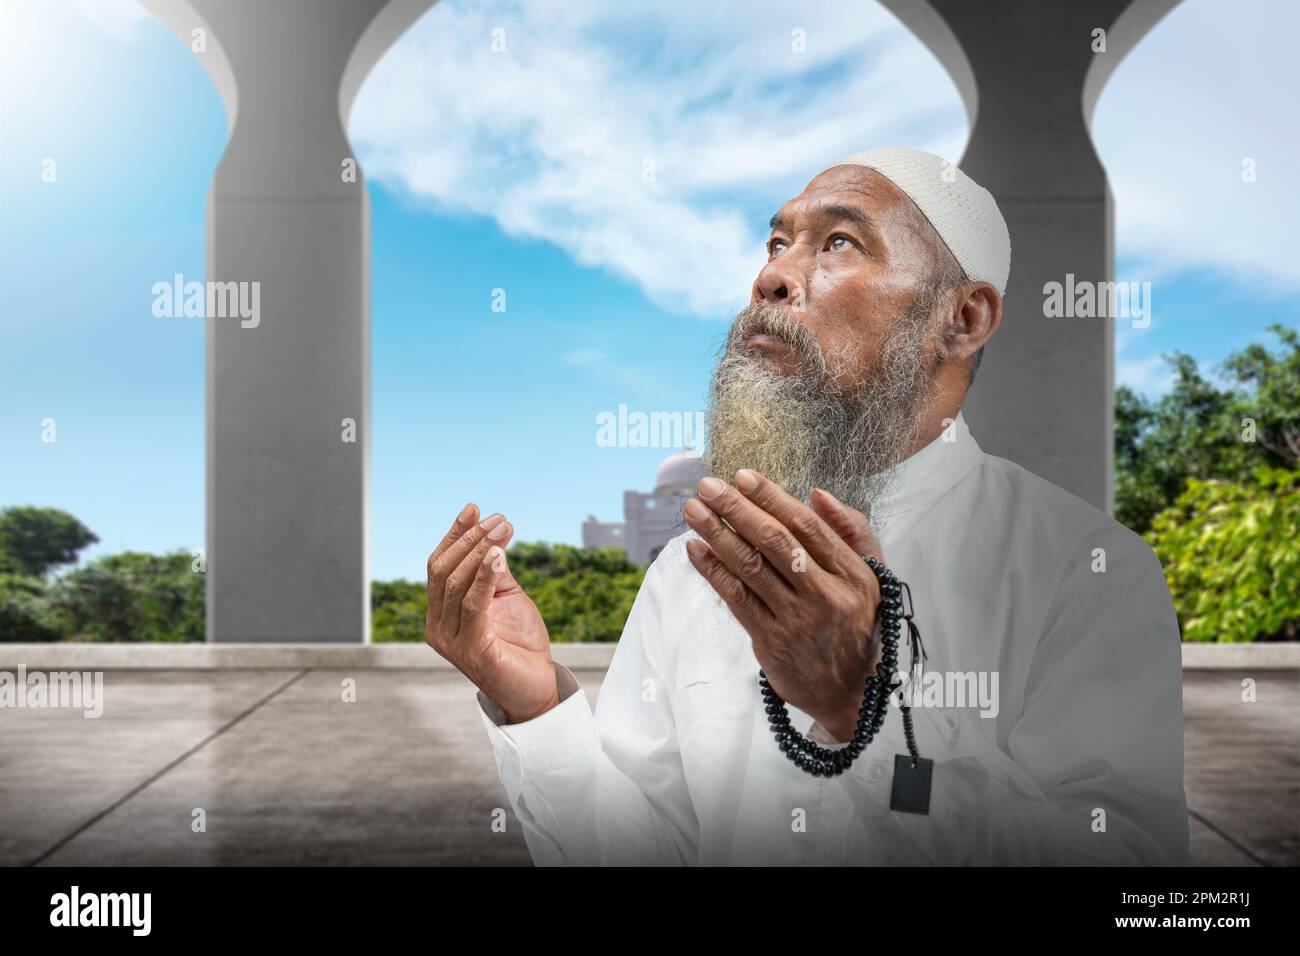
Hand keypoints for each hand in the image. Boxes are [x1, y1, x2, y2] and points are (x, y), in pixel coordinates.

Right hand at [425, 504, 558, 723]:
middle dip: (470, 539)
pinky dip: (484, 577)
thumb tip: (492, 541)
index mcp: (440, 613)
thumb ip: (495, 572)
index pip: (438, 566)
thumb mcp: (507, 598)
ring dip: (480, 551)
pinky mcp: (471, 649)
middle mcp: (437, 626)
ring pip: (456, 584)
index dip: (455, 535)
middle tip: (499, 519)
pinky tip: (498, 556)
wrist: (536, 688)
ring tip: (503, 529)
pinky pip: (473, 606)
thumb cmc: (519, 644)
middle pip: (443, 571)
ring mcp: (451, 640)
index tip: (474, 508)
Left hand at [682, 470, 884, 742]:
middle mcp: (826, 596)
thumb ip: (851, 531)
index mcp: (853, 575)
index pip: (807, 527)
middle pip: (775, 542)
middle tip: (708, 486)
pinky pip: (736, 599)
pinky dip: (713, 571)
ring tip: (693, 511)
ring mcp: (796, 620)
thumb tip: (817, 494)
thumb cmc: (857, 623)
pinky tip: (695, 549)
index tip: (743, 476)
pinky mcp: (771, 641)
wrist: (850, 692)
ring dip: (717, 535)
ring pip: (751, 568)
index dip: (772, 498)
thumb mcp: (871, 576)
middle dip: (737, 510)